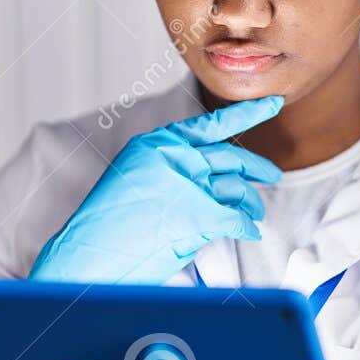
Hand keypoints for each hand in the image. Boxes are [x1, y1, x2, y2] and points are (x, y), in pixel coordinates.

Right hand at [28, 96, 283, 285]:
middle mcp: (173, 157)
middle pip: (232, 157)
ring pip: (237, 188)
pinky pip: (236, 217)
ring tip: (254, 213)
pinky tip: (248, 232)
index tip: (273, 104)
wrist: (86, 256)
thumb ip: (174, 170)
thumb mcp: (138, 180)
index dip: (247, 113)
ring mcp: (186, 183)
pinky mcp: (197, 213)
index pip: (211, 123)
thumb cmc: (108, 227)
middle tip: (272, 174)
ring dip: (251, 203)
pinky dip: (246, 227)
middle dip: (257, 167)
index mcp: (156, 143)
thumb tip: (216, 178)